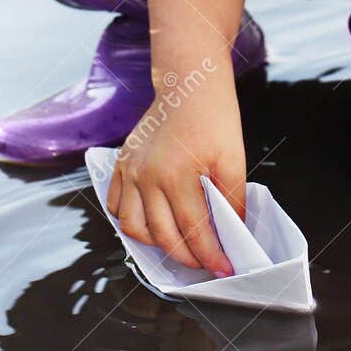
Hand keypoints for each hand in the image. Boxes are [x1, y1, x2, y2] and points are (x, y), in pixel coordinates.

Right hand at [107, 68, 246, 274]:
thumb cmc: (213, 116)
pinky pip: (116, 205)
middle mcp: (146, 176)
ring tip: (179, 246)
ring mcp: (130, 170)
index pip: (193, 230)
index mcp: (177, 174)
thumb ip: (232, 199)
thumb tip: (234, 231)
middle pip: (162, 236)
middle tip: (205, 263)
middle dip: (186, 257)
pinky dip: (130, 221)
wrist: (188, 83)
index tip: (223, 268)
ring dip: (155, 244)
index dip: (209, 255)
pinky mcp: (121, 163)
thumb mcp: (233, 157)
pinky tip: (151, 223)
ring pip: (132, 228)